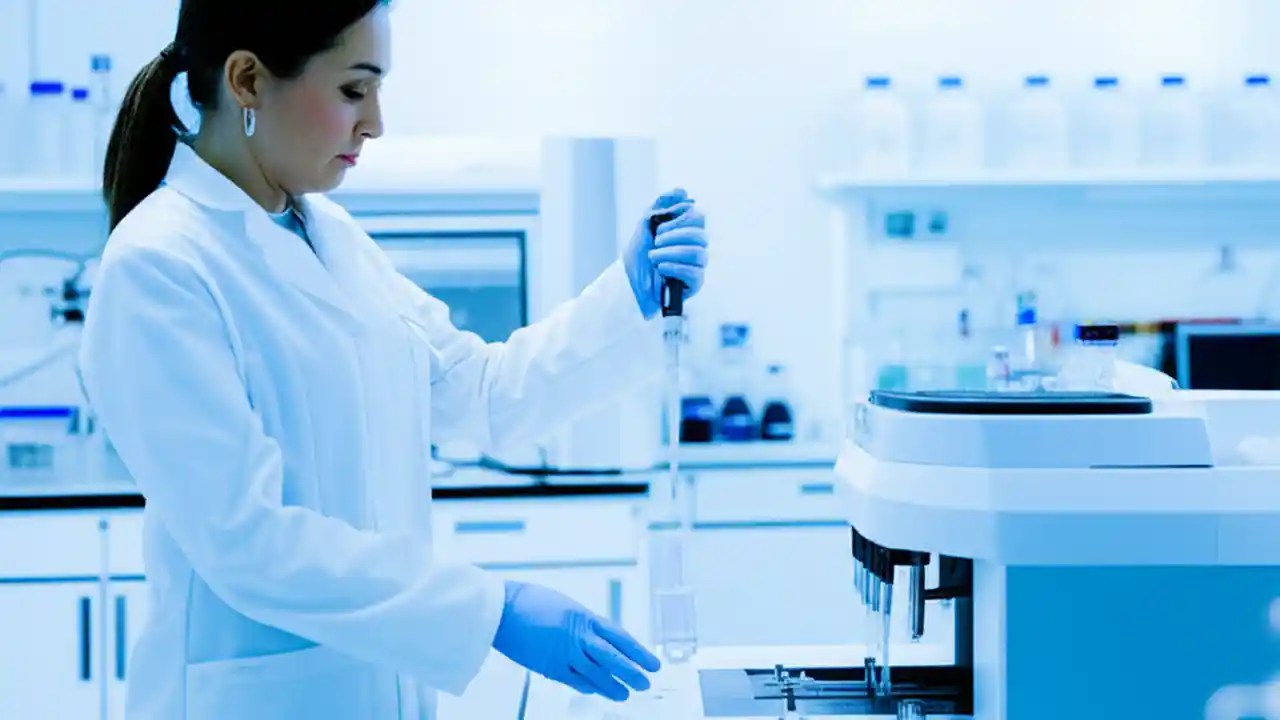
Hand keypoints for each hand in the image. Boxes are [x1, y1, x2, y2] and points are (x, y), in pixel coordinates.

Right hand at [492, 580, 660, 701]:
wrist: (502, 608)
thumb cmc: (531, 602)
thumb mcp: (565, 606)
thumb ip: (582, 623)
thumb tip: (594, 638)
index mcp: (585, 617)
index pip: (620, 637)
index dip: (639, 652)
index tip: (652, 662)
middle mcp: (579, 636)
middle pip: (613, 657)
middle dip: (632, 671)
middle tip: (646, 682)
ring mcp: (565, 652)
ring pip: (597, 673)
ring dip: (612, 685)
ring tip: (625, 694)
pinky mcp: (550, 666)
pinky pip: (575, 680)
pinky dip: (589, 687)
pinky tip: (598, 691)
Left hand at [623, 188, 708, 318]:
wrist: (629, 279)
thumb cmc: (639, 252)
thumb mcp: (647, 222)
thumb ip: (663, 204)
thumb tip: (683, 191)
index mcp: (688, 231)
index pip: (699, 218)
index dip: (680, 220)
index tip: (660, 227)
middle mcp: (696, 247)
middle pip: (701, 235)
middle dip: (674, 237)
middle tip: (656, 242)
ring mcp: (697, 266)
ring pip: (698, 254)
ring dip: (671, 253)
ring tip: (654, 257)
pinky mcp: (695, 284)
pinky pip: (694, 273)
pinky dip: (674, 267)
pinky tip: (661, 268)